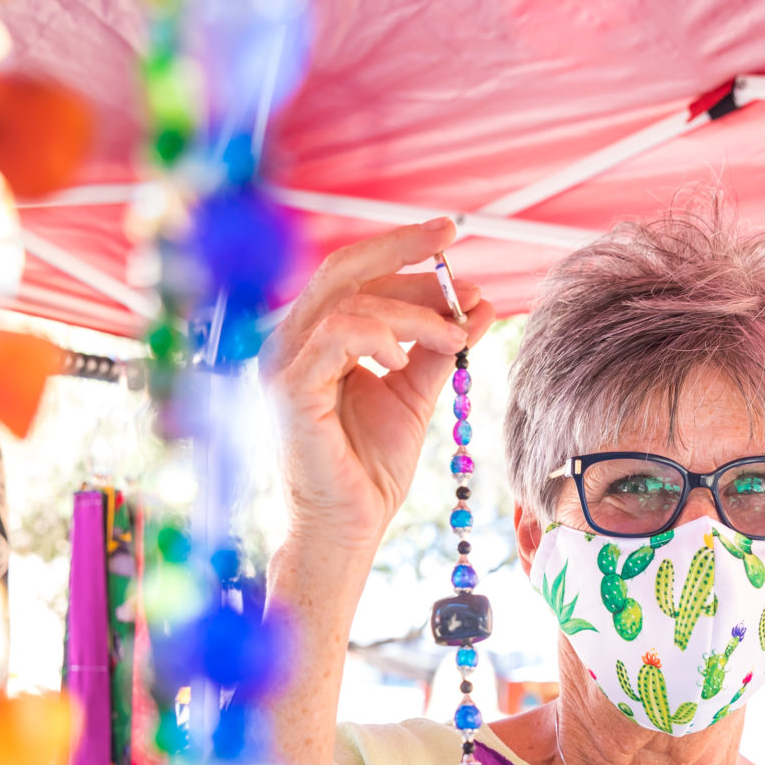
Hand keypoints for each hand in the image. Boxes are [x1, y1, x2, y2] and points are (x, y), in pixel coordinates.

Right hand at [267, 219, 495, 583]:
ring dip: (413, 311)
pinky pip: (337, 332)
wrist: (346, 528)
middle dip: (402, 249)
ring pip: (350, 301)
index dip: (404, 258)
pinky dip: (380, 336)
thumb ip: (437, 348)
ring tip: (453, 338)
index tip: (452, 246)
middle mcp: (291, 343)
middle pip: (344, 269)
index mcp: (314, 339)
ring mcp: (284, 363)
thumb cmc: (370, 470)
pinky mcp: (290, 387)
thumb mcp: (414, 394)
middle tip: (451, 235)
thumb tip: (479, 304)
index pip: (357, 278)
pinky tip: (405, 360)